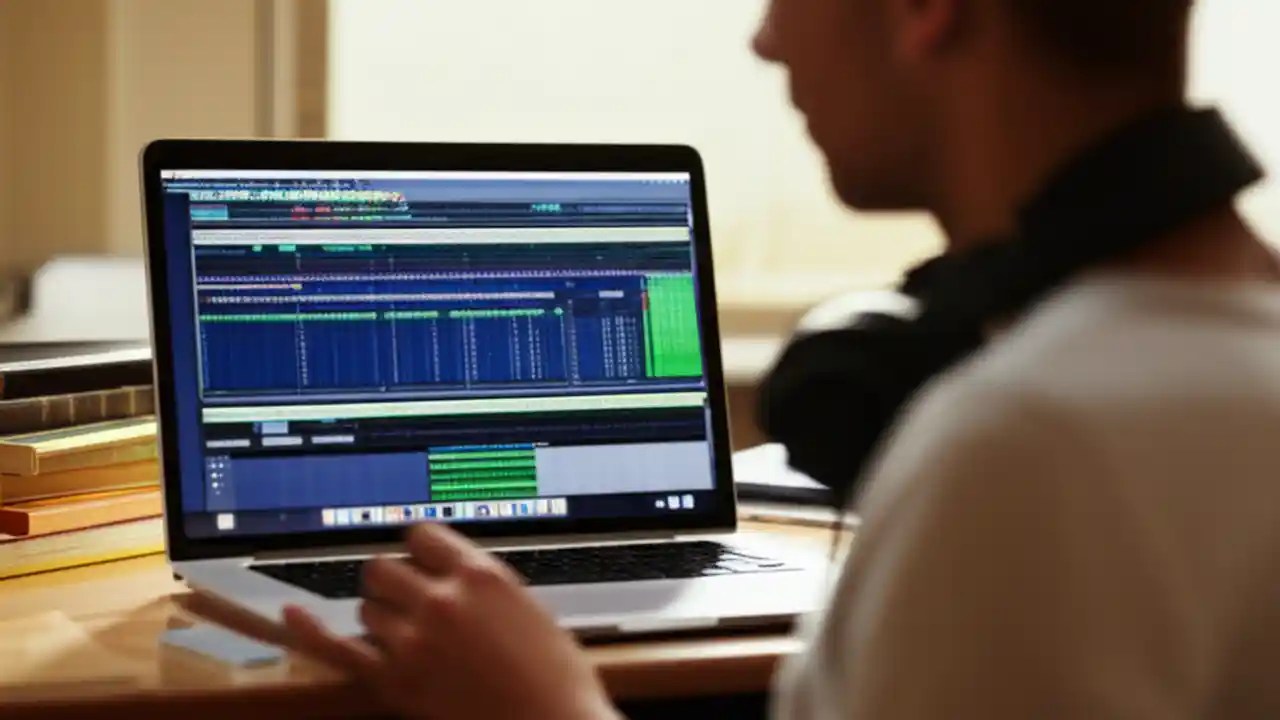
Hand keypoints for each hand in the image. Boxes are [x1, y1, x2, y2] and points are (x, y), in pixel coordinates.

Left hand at [283, 523, 618, 719]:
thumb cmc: (556, 677)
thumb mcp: (529, 608)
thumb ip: (484, 585)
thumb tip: (453, 575)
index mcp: (480, 575)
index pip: (422, 536)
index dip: (421, 551)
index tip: (423, 562)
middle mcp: (440, 600)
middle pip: (384, 568)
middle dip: (394, 582)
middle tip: (409, 601)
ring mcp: (413, 641)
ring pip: (366, 607)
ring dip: (381, 617)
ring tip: (408, 636)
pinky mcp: (394, 681)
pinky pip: (338, 648)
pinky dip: (309, 631)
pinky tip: (292, 614)